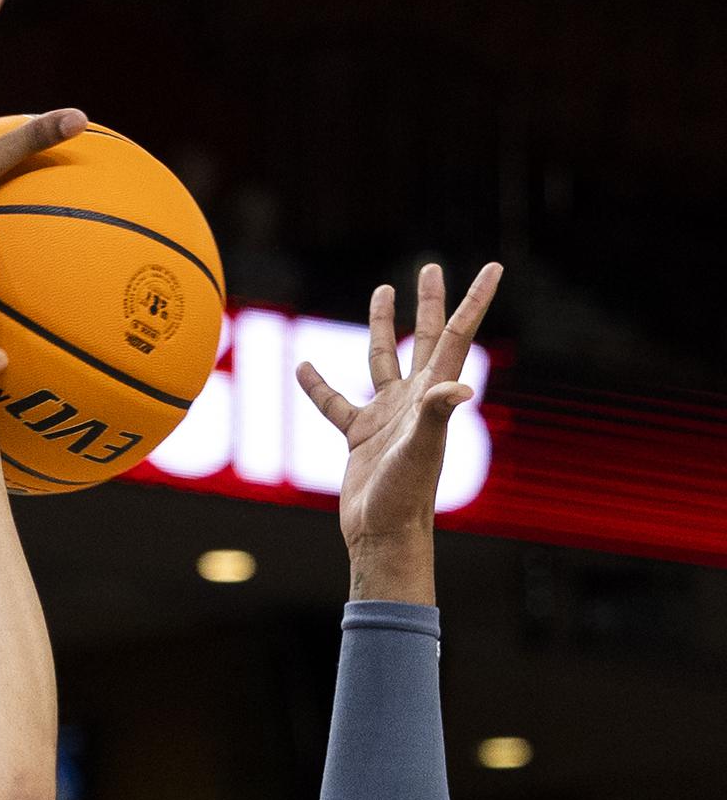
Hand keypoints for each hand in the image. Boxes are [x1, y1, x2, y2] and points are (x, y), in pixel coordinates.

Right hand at [296, 261, 500, 602]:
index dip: (475, 300)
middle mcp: (414, 397)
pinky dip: (319, 385)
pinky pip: (336, 402)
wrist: (383, 532)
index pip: (457, 336)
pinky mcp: (359, 435)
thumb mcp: (422, 449)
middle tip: (431, 268)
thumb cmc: (406, 494)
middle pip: (425, 337)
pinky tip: (304, 367)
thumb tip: (460, 387)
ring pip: (382, 359)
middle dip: (430, 302)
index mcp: (433, 393)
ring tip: (382, 291)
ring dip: (383, 326)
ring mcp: (387, 415)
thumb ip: (436, 413)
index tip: (494, 267)